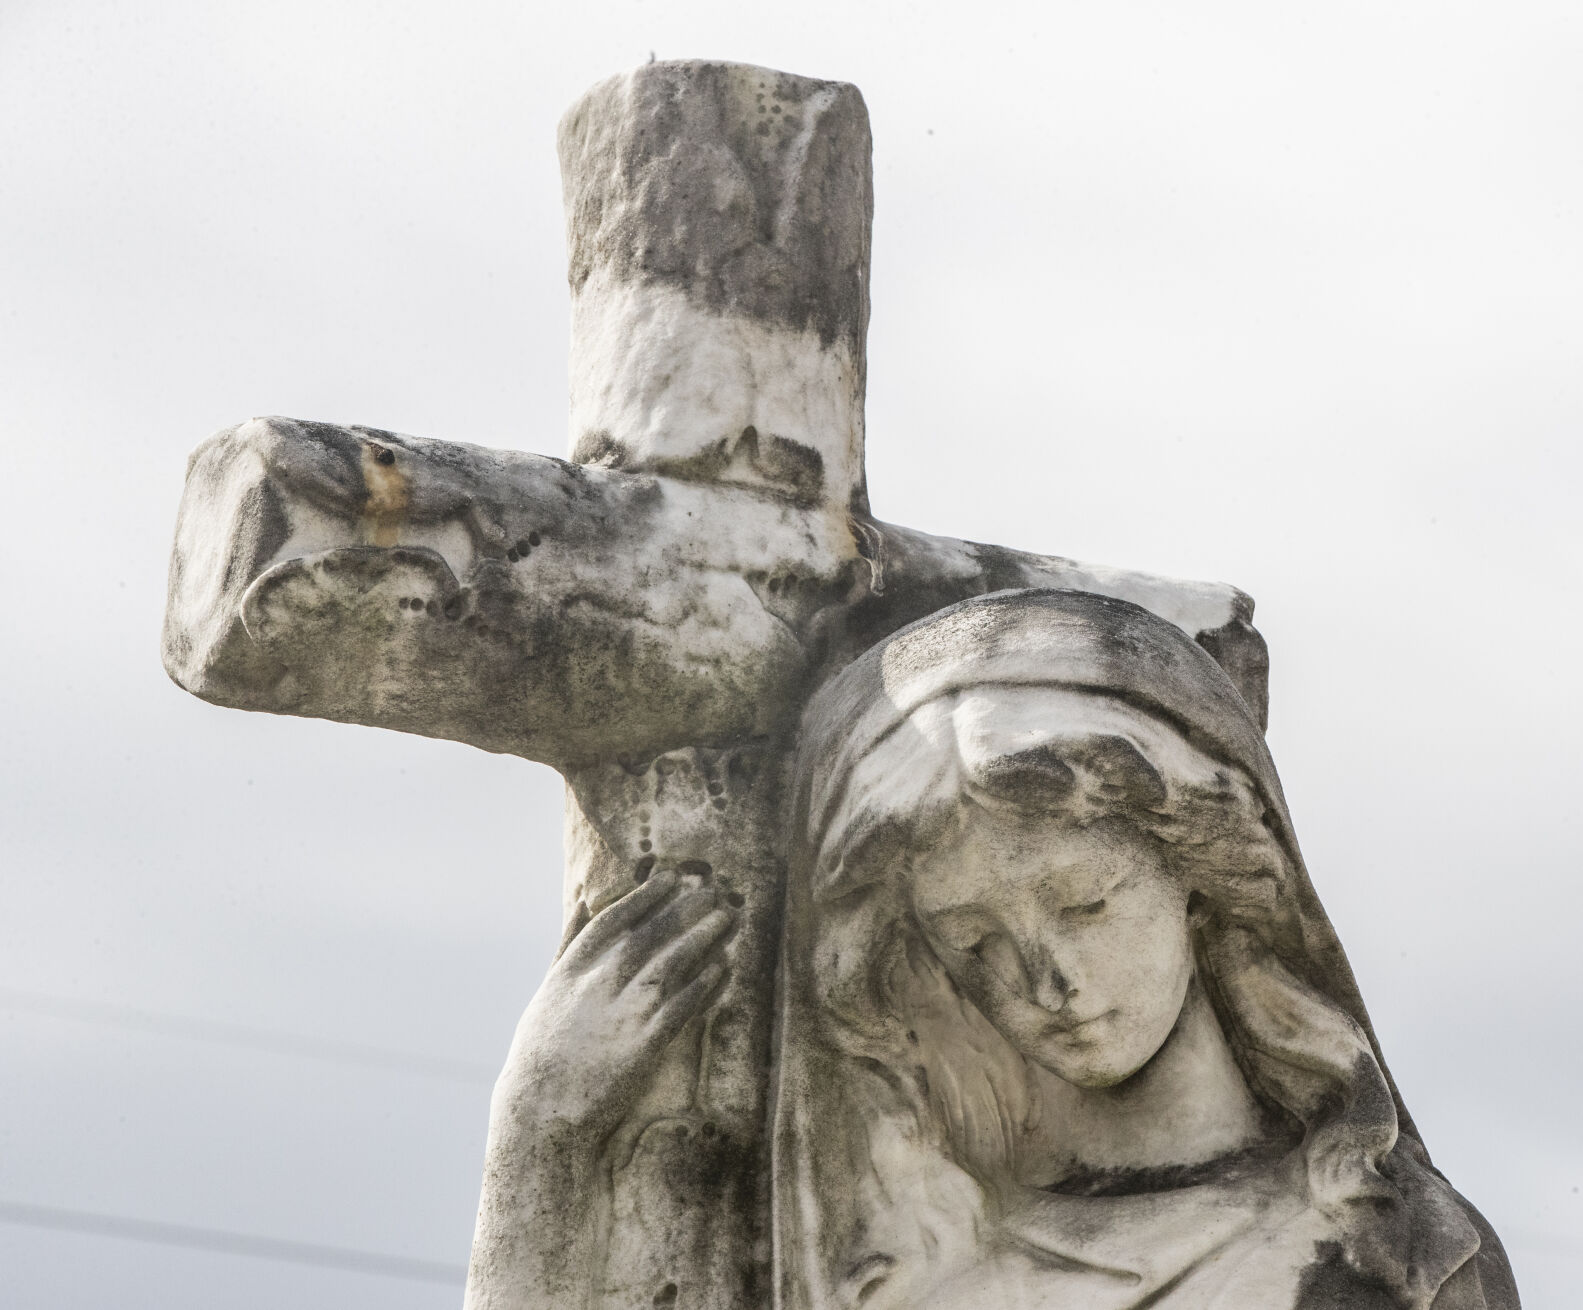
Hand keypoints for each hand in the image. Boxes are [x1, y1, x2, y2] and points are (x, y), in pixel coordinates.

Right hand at [492, 870, 733, 1143]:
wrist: (542, 1113)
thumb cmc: (541, 1053)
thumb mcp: (548, 991)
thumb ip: (569, 944)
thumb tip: (582, 901)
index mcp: (571, 971)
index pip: (614, 920)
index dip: (645, 896)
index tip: (669, 877)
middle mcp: (597, 985)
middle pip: (649, 935)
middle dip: (684, 909)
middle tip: (711, 889)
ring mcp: (622, 1014)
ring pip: (671, 963)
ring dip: (703, 938)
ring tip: (728, 918)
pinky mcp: (645, 1044)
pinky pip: (683, 1005)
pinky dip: (705, 984)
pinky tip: (723, 968)